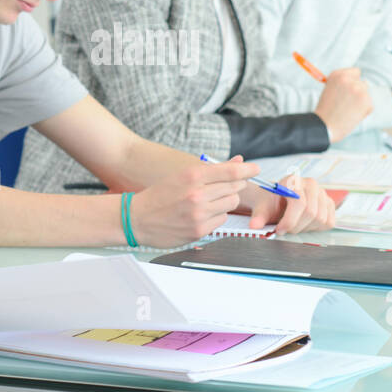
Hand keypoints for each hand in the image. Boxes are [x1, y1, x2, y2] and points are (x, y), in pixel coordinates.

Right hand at [130, 158, 254, 247]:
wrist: (136, 218)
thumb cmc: (159, 196)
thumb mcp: (183, 176)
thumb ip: (214, 169)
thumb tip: (239, 161)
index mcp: (192, 176)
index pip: (230, 171)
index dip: (247, 169)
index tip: (255, 168)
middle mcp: (197, 194)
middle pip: (235, 188)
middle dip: (234, 187)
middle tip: (224, 187)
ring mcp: (198, 214)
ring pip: (230, 205)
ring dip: (224, 202)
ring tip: (207, 202)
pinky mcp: (199, 230)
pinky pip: (221, 221)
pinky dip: (215, 217)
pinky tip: (200, 215)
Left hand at [243, 173, 335, 235]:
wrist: (278, 201)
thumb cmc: (271, 203)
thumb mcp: (263, 208)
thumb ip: (259, 217)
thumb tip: (254, 226)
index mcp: (293, 180)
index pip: (300, 202)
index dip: (290, 221)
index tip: (279, 230)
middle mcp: (311, 184)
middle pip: (311, 212)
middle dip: (297, 227)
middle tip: (286, 230)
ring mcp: (322, 193)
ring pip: (321, 219)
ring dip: (306, 228)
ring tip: (294, 225)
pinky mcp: (329, 204)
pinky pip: (329, 222)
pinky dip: (316, 229)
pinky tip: (304, 224)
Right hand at [312, 67, 372, 141]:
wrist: (324, 126)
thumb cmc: (326, 111)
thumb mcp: (330, 90)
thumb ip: (344, 84)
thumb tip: (365, 82)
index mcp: (337, 75)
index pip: (356, 72)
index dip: (352, 82)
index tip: (347, 92)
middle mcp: (348, 79)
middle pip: (362, 83)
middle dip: (357, 93)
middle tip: (345, 105)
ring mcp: (358, 89)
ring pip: (366, 94)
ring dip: (360, 102)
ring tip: (347, 111)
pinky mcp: (366, 100)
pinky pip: (369, 105)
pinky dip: (363, 112)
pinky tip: (352, 116)